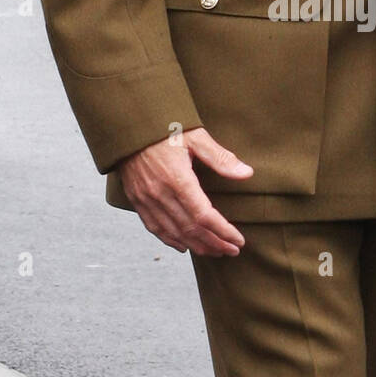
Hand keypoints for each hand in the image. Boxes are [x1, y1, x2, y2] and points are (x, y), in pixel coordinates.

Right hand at [118, 127, 252, 256]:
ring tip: (215, 251)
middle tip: (232, 251)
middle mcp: (160, 193)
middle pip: (191, 229)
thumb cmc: (164, 129)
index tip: (239, 240)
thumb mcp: (195, 137)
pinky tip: (184, 247)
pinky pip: (155, 228)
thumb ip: (220, 158)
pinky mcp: (136, 200)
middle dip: (215, 243)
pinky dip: (171, 241)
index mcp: (177, 178)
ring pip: (174, 233)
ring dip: (197, 246)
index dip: (224, 231)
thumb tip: (247, 173)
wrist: (128, 125)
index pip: (204, 216)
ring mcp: (146, 199)